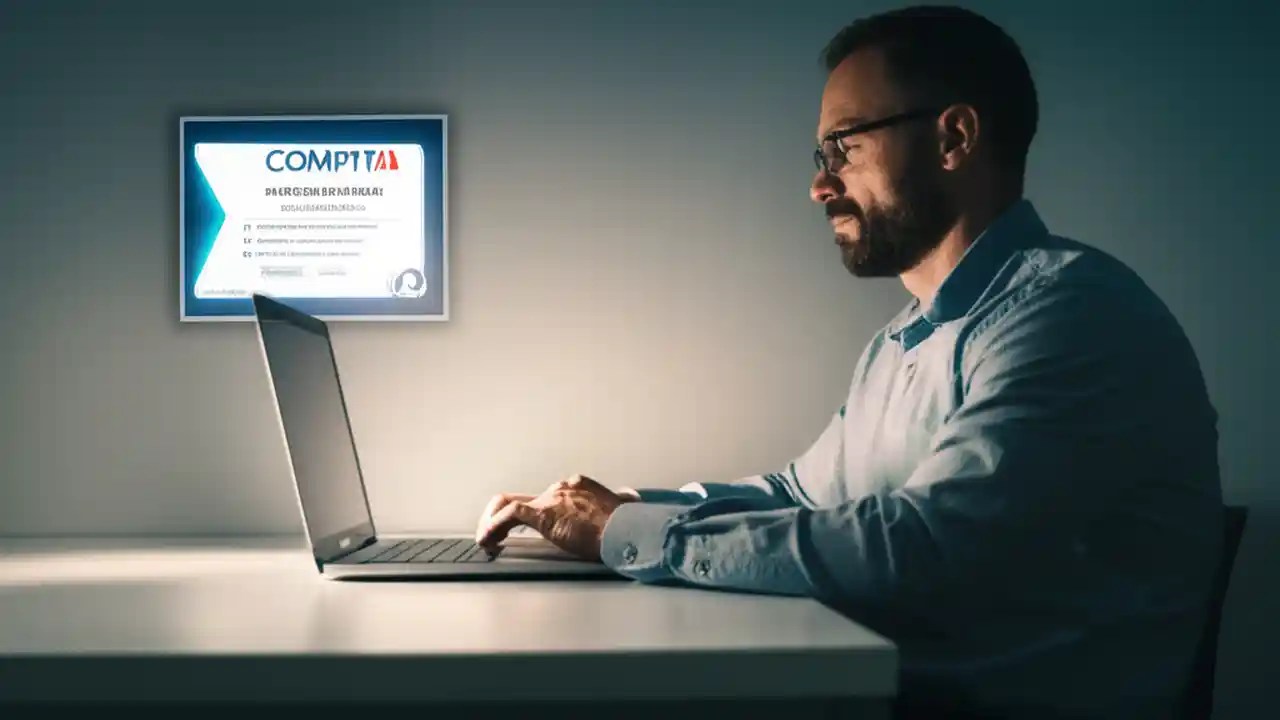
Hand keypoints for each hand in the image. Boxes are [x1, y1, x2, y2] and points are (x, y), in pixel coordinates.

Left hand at [475, 475, 633, 560]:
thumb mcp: (624, 508)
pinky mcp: (543, 513)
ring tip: (489, 541)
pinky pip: (509, 515)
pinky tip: (489, 541)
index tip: (529, 528)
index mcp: (579, 487)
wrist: (626, 530)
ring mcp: (551, 499)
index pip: (548, 496)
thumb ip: (621, 501)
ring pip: (509, 504)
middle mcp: (562, 488)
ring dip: (494, 523)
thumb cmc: (628, 525)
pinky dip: (494, 528)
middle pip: (525, 498)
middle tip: (499, 535)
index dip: (535, 511)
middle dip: (506, 516)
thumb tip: (629, 499)